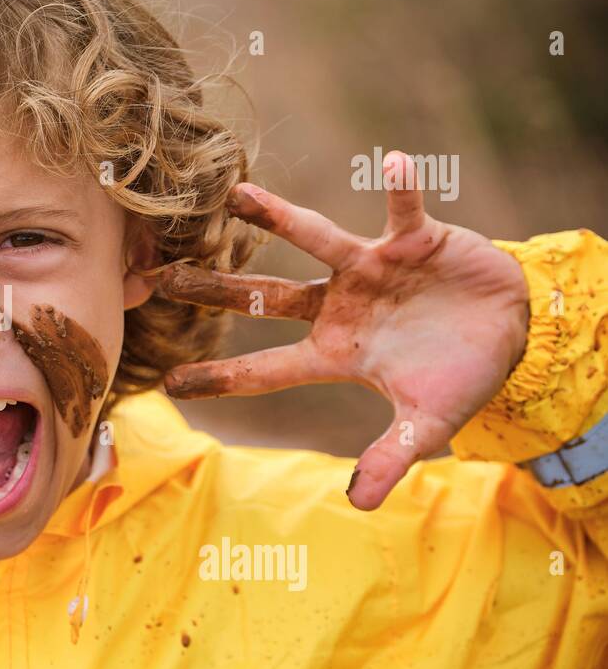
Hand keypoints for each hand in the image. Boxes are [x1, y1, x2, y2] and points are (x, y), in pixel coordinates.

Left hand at [159, 151, 529, 509]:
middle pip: (264, 297)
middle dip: (214, 289)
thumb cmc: (457, 375)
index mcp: (335, 353)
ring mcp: (370, 270)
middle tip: (159, 277)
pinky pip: (403, 212)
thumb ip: (389, 457)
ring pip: (314, 240)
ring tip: (236, 194)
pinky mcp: (413, 241)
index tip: (167, 384)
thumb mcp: (426, 424)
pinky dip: (401, 191)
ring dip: (278, 217)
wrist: (509, 331)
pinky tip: (395, 162)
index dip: (221, 378)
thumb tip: (358, 505)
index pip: (266, 369)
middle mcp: (338, 307)